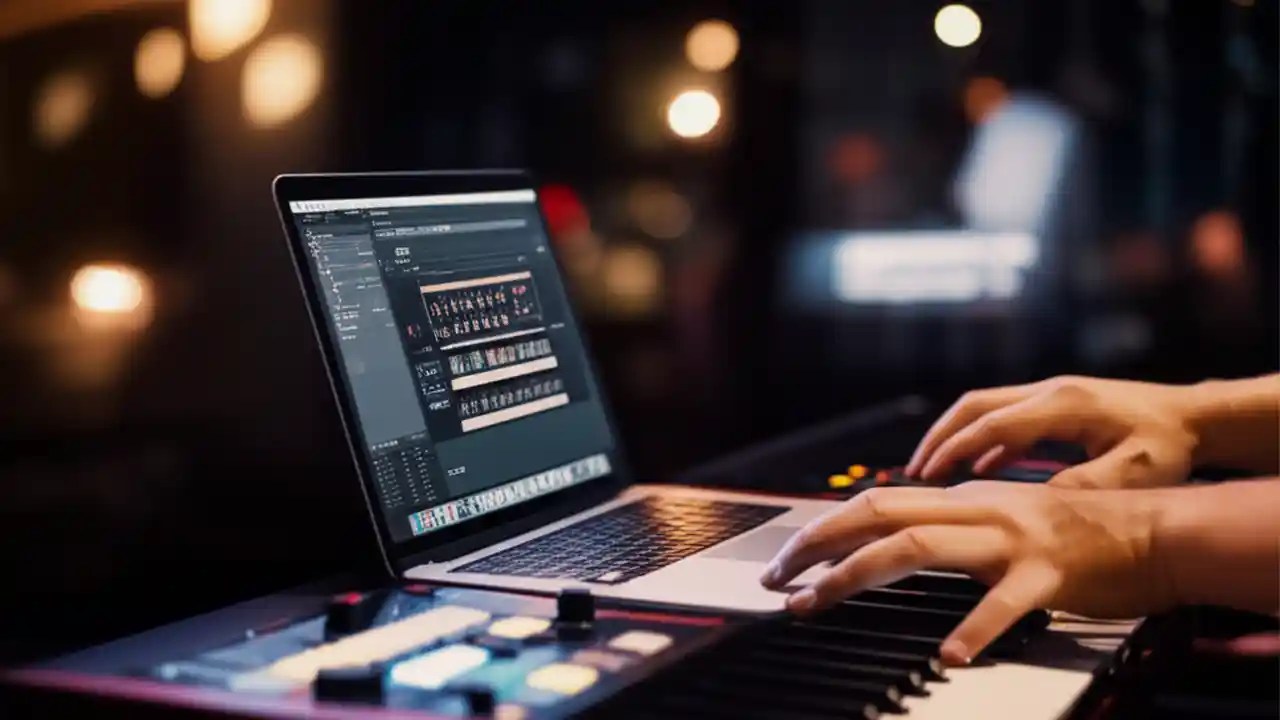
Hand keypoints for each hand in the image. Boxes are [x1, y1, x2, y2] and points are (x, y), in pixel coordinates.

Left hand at [759, 482, 1172, 663]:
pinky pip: (1002, 604)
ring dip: (857, 574)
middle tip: (778, 579)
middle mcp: (978, 511)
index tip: (786, 558)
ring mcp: (1011, 540)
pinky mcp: (1048, 575)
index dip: (824, 527)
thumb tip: (898, 533)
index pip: (875, 502)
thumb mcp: (1003, 518)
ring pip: (918, 545)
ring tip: (817, 603)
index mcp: (965, 501)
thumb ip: (953, 526)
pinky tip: (948, 655)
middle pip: (879, 514)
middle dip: (818, 544)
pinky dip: (972, 629)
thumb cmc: (1081, 534)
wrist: (1155, 532)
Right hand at [906, 376, 1198, 488]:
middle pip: (974, 405)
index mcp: (1062, 404)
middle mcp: (1049, 391)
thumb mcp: (1131, 473)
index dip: (955, 448)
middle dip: (940, 436)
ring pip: (985, 409)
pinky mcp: (1055, 406)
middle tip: (914, 471)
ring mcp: (1050, 395)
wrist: (1196, 417)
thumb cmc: (1168, 445)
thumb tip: (1032, 506)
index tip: (926, 474)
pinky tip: (979, 472)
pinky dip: (985, 443)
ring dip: (957, 437)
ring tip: (933, 472)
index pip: (991, 423)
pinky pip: (1006, 421)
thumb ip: (1080, 486)